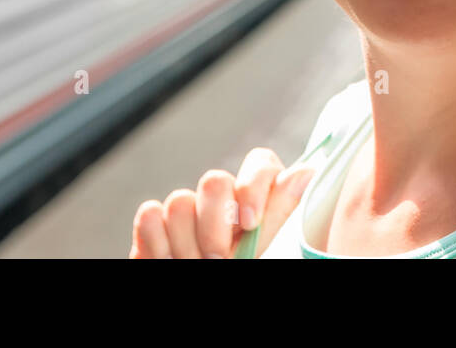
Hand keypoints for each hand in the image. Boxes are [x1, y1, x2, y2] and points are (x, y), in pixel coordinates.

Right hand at [130, 148, 315, 257]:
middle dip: (213, 225)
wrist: (202, 292)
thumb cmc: (240, 269)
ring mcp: (187, 211)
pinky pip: (149, 215)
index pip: (260, 163)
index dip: (253, 186)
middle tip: (218, 259)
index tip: (250, 223)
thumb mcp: (264, 249)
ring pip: (179, 201)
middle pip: (214, 180)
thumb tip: (306, 171)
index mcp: (256, 203)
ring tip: (193, 265)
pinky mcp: (155, 224)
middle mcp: (222, 201)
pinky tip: (168, 261)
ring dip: (186, 244)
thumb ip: (278, 213)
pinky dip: (157, 244)